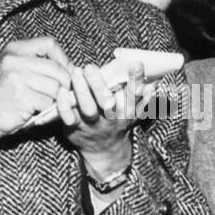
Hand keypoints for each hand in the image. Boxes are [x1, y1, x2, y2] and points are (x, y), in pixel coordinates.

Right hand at [0, 37, 72, 139]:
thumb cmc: (4, 94)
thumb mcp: (16, 70)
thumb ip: (38, 64)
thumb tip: (73, 68)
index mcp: (14, 49)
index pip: (49, 43)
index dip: (63, 58)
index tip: (66, 71)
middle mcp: (14, 60)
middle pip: (55, 68)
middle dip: (65, 83)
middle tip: (64, 93)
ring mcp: (16, 77)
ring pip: (54, 86)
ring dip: (56, 99)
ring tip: (47, 103)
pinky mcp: (20, 96)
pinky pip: (47, 102)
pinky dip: (47, 109)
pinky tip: (38, 111)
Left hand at [58, 62, 153, 177]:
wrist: (104, 150)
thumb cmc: (117, 122)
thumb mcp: (134, 111)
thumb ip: (140, 95)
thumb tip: (152, 79)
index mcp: (127, 112)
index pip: (134, 95)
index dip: (136, 80)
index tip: (136, 63)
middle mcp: (111, 119)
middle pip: (106, 102)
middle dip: (98, 83)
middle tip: (90, 67)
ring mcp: (92, 124)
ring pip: (87, 108)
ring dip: (81, 89)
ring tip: (76, 72)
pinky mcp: (75, 128)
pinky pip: (68, 116)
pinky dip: (63, 103)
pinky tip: (62, 90)